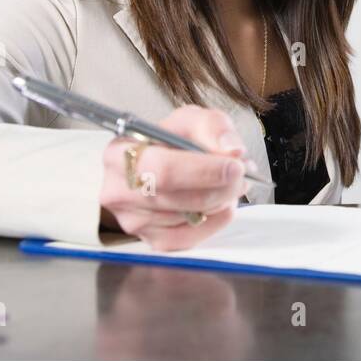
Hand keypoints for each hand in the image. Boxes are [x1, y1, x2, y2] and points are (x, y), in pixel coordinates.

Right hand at [99, 105, 249, 250]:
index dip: (203, 170)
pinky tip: (221, 204)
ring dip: (220, 202)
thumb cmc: (172, 141)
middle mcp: (119, 190)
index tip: (234, 166)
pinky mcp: (149, 240)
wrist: (159, 164)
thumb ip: (214, 127)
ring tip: (230, 183)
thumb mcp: (192, 120)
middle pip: (176, 198)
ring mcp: (132, 220)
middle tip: (241, 175)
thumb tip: (232, 151)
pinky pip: (189, 239)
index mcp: (120, 153)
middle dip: (218, 187)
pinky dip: (214, 222)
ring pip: (187, 219)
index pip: (162, 169)